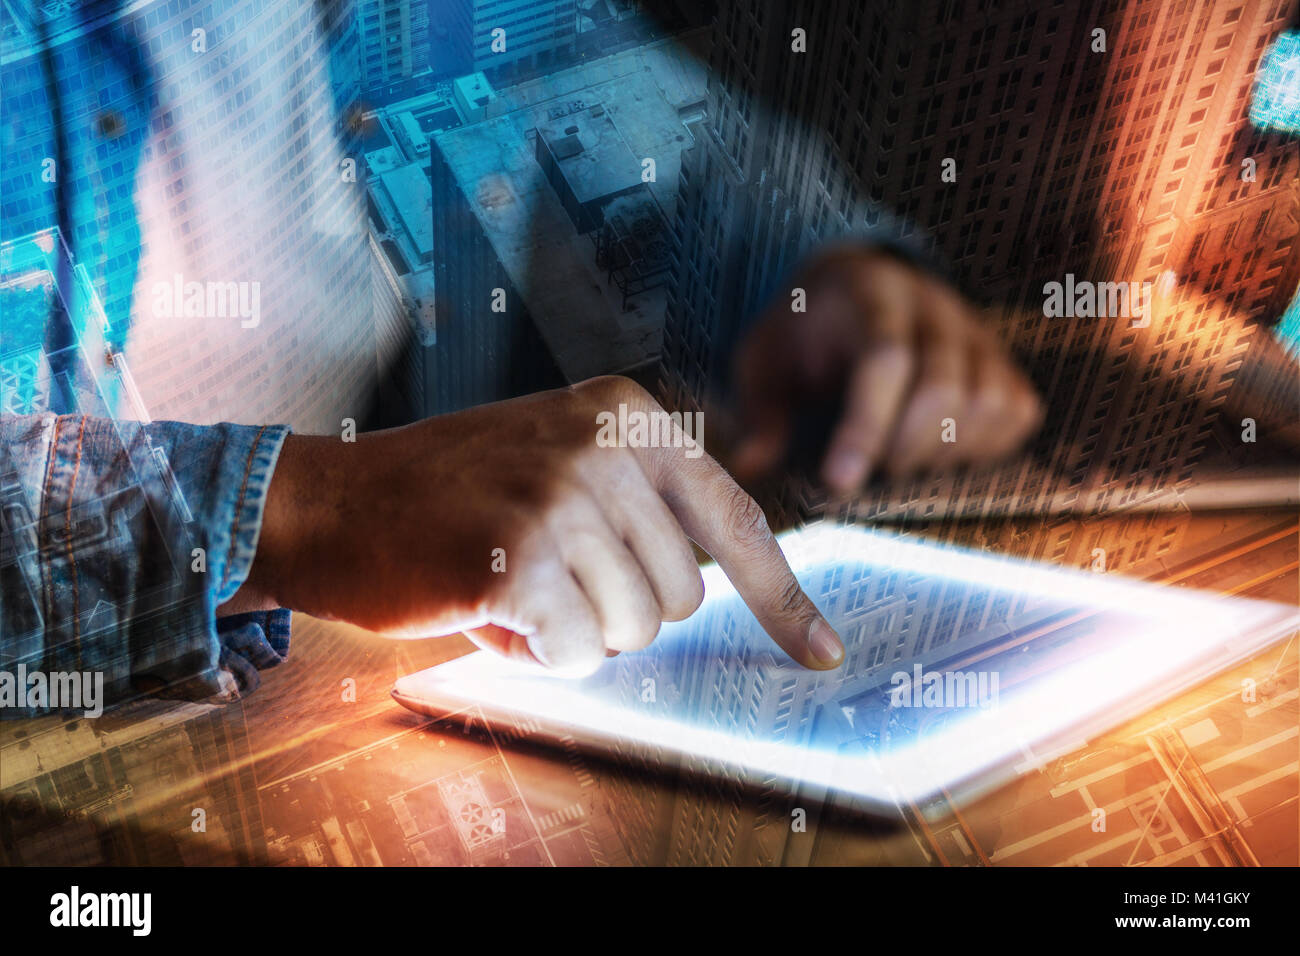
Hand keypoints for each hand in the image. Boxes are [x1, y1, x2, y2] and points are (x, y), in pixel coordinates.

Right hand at [237, 376, 842, 675]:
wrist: (326, 501)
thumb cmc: (448, 496)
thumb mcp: (560, 461)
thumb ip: (640, 507)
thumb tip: (720, 592)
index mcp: (628, 413)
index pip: (735, 519)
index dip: (782, 597)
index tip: (822, 652)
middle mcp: (607, 442)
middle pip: (682, 596)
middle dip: (617, 608)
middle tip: (543, 572)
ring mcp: (565, 494)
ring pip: (634, 632)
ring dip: (572, 630)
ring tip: (507, 580)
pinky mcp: (522, 556)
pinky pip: (573, 654)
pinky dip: (531, 651)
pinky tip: (481, 604)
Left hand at [732, 246, 1043, 493]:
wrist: (853, 286)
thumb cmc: (803, 332)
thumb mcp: (764, 359)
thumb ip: (760, 408)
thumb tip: (749, 467)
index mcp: (871, 293)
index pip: (884, 360)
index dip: (865, 427)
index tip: (838, 482)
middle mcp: (935, 306)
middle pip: (945, 387)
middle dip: (905, 448)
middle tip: (874, 472)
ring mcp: (976, 332)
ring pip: (990, 402)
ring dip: (948, 452)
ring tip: (906, 463)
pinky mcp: (1003, 361)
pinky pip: (1019, 410)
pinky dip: (989, 447)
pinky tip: (944, 455)